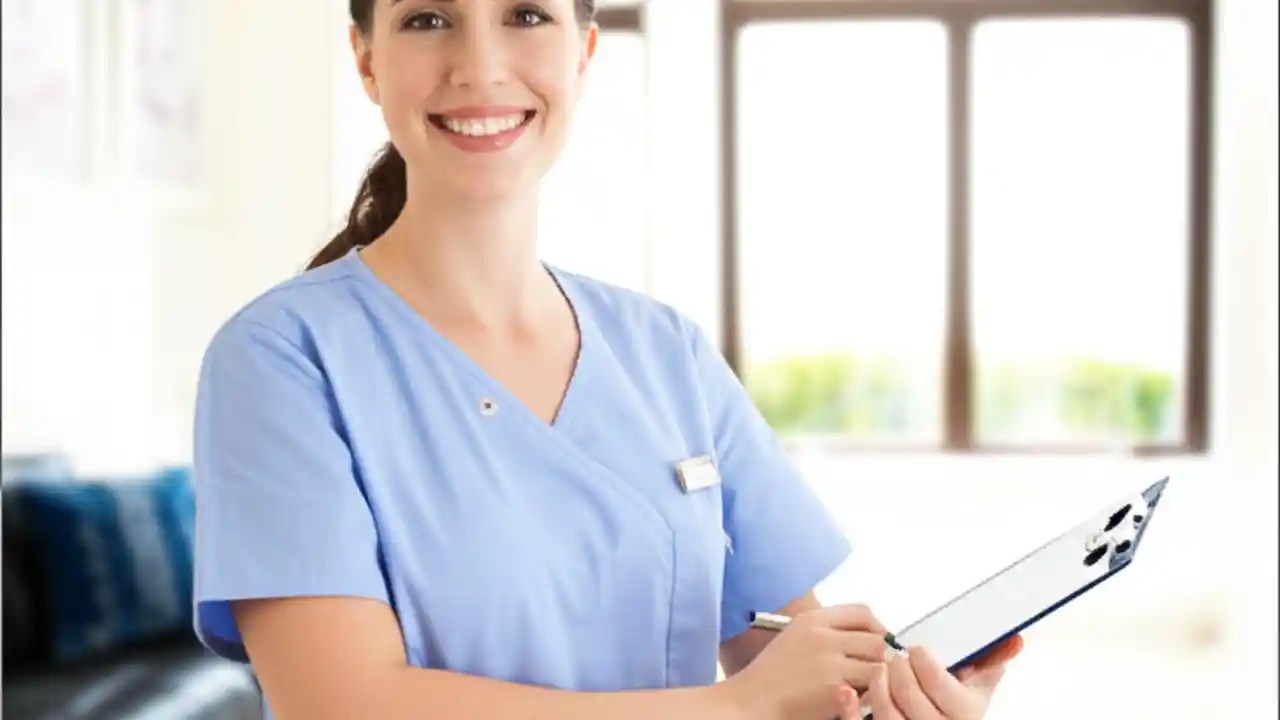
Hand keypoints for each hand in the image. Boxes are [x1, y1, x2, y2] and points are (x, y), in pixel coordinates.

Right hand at [726, 604, 889, 719]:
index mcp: (811, 619)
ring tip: (865, 687)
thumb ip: (826, 633)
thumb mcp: (794, 638)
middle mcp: (822, 635)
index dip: (879, 627)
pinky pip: (870, 689)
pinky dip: (869, 696)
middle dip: (881, 657)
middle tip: (878, 671)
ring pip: (878, 665)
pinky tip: (855, 699)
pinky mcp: (835, 688)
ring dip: (877, 678)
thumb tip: (866, 638)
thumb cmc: (770, 677)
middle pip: (876, 639)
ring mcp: (830, 661)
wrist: (751, 702)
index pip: (862, 612)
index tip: (882, 643)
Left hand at [862, 635, 1022, 719]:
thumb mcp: (978, 690)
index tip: (918, 651)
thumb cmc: (956, 712)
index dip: (923, 661)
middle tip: (895, 658)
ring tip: (880, 672)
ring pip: (885, 713)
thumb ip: (992, 663)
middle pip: (908, 695)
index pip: (938, 682)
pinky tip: (846, 692)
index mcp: (965, 714)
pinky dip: (849, 711)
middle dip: (897, 668)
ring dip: (876, 685)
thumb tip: (1016, 637)